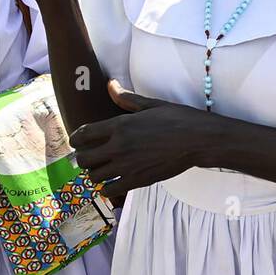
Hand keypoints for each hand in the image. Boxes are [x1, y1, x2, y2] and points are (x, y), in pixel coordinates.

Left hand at [70, 80, 204, 204]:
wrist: (200, 140)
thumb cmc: (179, 119)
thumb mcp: (152, 105)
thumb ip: (126, 98)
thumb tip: (110, 84)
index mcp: (120, 125)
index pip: (82, 135)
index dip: (75, 139)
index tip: (78, 141)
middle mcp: (119, 146)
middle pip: (83, 159)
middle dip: (83, 157)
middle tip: (91, 156)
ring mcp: (128, 166)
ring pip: (94, 176)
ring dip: (95, 173)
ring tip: (103, 169)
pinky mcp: (138, 180)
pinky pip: (110, 190)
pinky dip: (108, 187)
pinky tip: (114, 181)